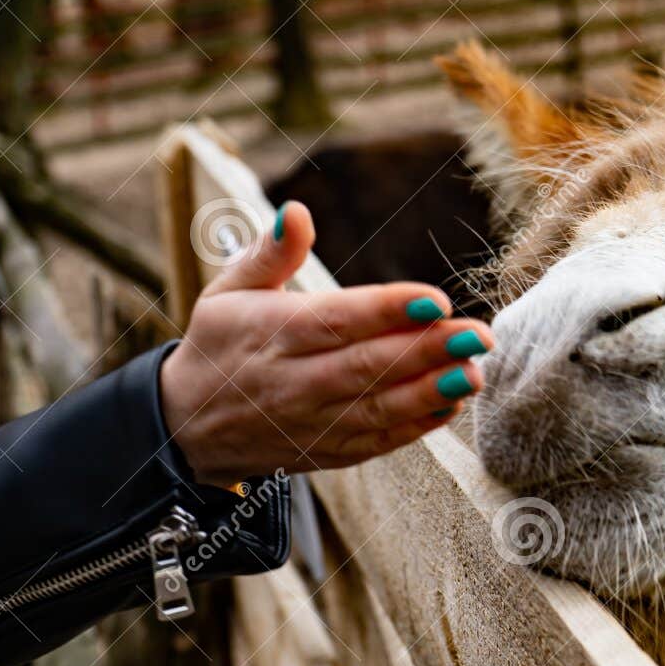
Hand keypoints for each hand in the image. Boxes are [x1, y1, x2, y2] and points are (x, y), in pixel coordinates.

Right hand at [158, 201, 490, 483]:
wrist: (187, 427)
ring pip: (378, 409)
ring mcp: (312, 423)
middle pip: (367, 366)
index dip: (388, 311)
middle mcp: (293, 381)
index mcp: (271, 333)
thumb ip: (269, 254)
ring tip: (475, 373)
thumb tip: (296, 212)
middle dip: (428, 352)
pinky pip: (378, 442)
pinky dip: (417, 426)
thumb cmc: (220, 345)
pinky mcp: (327, 453)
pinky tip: (452, 404)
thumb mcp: (228, 291)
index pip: (336, 320)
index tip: (435, 301)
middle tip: (478, 335)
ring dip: (432, 392)